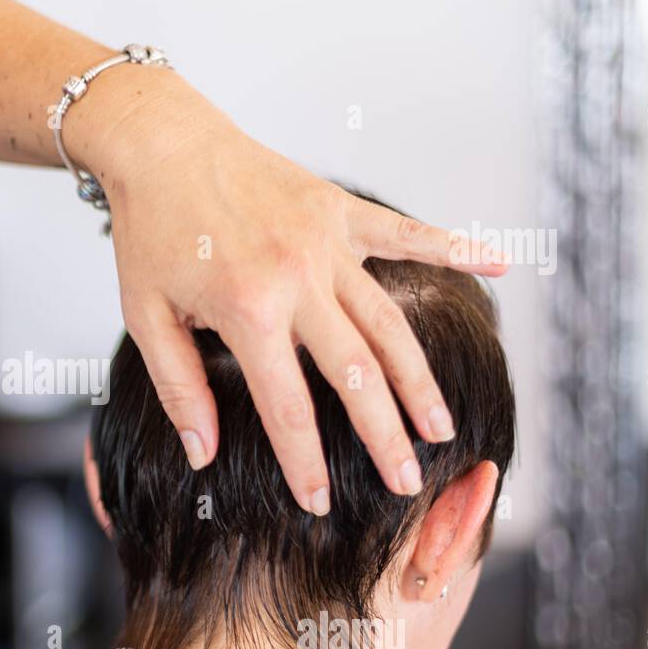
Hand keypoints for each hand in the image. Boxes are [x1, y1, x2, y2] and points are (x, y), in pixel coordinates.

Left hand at [88, 75, 506, 514]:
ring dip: (419, 379)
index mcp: (247, 310)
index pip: (287, 407)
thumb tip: (205, 455)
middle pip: (357, 374)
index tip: (322, 504)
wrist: (162, 144)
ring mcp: (327, 242)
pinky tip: (501, 265)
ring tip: (441, 426)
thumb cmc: (151, 233)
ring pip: (389, 322)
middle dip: (385, 437)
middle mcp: (298, 279)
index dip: (306, 463)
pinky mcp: (340, 209)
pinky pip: (408, 233)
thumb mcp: (145, 317)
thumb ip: (179, 388)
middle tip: (409, 483)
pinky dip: (456, 247)